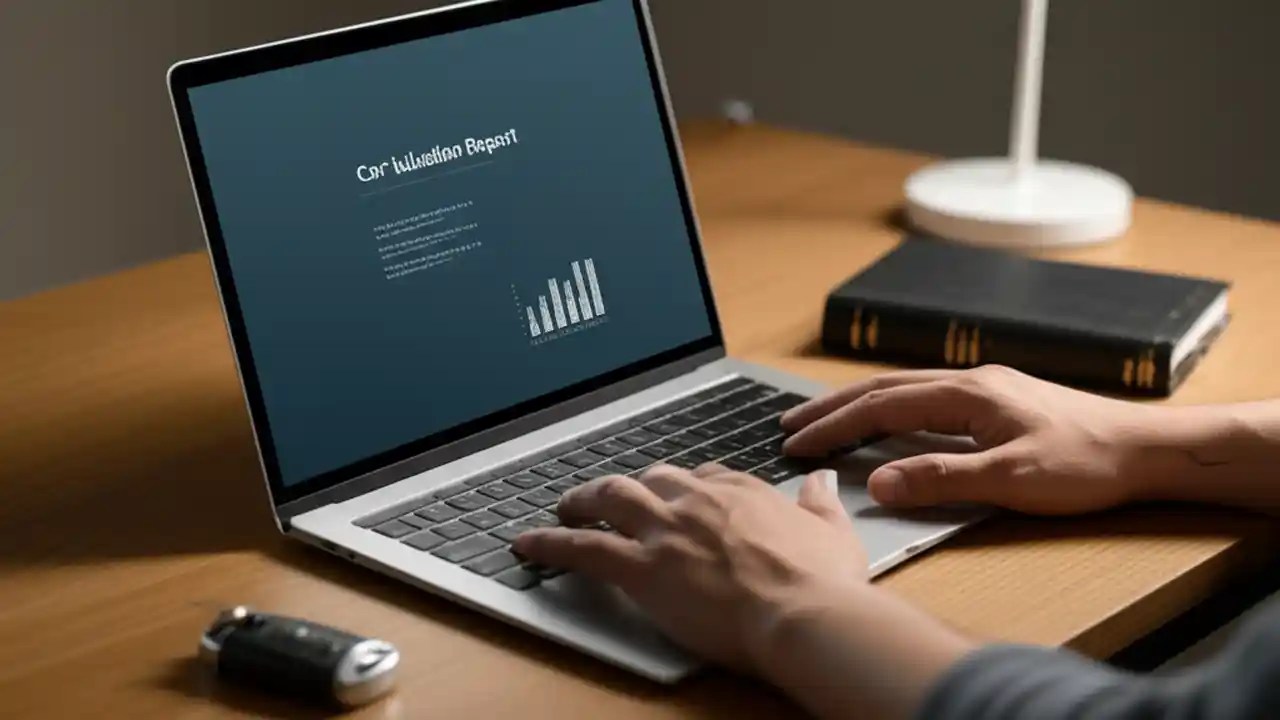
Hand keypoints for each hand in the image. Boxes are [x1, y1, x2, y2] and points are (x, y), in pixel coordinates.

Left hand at [513, 464, 866, 672]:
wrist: (803, 615)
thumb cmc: (824, 584)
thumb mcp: (833, 532)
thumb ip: (820, 503)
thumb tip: (820, 480)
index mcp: (742, 491)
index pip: (703, 476)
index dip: (686, 486)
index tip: (681, 495)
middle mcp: (698, 500)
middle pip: (651, 479)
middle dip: (631, 486)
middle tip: (614, 497)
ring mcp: (666, 531)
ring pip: (610, 498)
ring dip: (582, 499)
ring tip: (565, 505)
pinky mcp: (642, 567)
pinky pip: (582, 547)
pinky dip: (550, 543)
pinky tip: (528, 543)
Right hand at [781, 366, 1171, 514]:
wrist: (1147, 449)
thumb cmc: (1087, 464)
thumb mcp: (1011, 480)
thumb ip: (941, 480)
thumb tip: (877, 483)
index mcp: (966, 393)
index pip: (881, 405)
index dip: (833, 425)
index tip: (794, 443)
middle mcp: (969, 381)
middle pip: (883, 388)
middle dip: (830, 407)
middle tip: (787, 424)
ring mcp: (983, 388)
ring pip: (902, 389)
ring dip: (857, 405)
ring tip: (821, 421)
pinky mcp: (996, 401)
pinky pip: (924, 398)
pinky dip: (888, 408)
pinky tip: (884, 422)